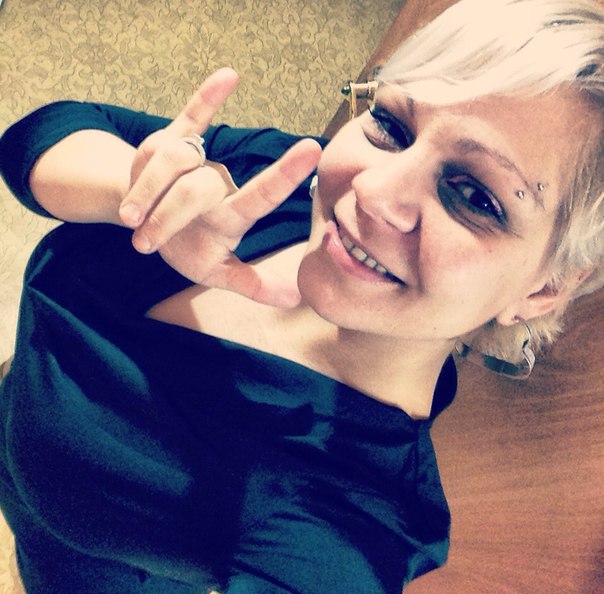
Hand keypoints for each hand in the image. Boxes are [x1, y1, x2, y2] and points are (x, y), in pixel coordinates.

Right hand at [119, 68, 321, 306]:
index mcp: (230, 218)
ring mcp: (193, 162)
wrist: (147, 224)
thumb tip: (295, 300)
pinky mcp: (170, 141)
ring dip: (146, 188)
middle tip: (143, 243)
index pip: (259, 197)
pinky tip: (231, 75)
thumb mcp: (215, 274)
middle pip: (196, 189)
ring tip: (129, 219)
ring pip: (174, 158)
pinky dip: (207, 97)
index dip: (283, 176)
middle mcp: (215, 186)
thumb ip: (250, 285)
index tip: (312, 149)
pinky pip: (189, 115)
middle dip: (166, 216)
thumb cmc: (188, 250)